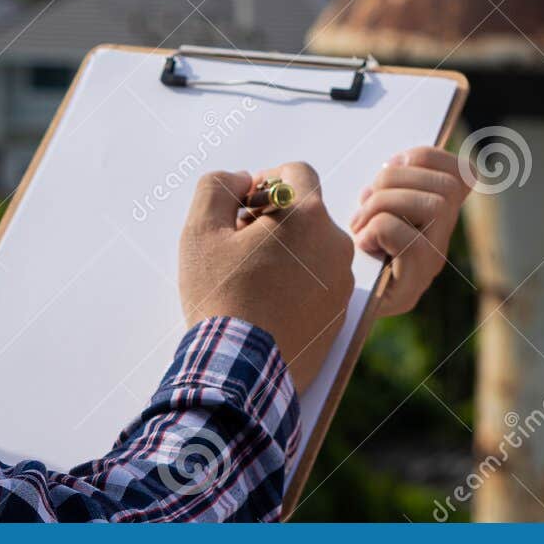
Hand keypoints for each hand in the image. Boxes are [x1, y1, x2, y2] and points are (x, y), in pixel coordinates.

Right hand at [178, 165, 354, 392]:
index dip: (265, 180)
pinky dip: (295, 283)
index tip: (242, 205)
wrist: (242, 370)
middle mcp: (336, 246)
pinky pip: (318, 283)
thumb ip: (217, 187)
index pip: (297, 173)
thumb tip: (240, 179)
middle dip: (272, 218)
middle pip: (305, 212)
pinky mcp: (339, 314)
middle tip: (238, 244)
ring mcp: (341, 283)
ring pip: (313, 249)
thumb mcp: (201, 230)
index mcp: (308, 218)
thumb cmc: (221, 297)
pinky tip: (265, 302)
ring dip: (285, 251)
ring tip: (250, 277)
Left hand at [349, 146, 471, 315]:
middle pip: (447, 186)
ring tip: (360, 223)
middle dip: (397, 179)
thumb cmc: (339, 251)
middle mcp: (440, 241)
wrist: (327, 307)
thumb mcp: (361, 208)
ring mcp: (431, 265)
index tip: (395, 162)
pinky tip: (362, 244)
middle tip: (365, 200)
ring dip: (385, 204)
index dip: (431, 157)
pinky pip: (408, 238)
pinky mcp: (413, 287)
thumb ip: (381, 186)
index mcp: (432, 218)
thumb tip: (392, 162)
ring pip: (433, 206)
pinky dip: (377, 231)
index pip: (462, 175)